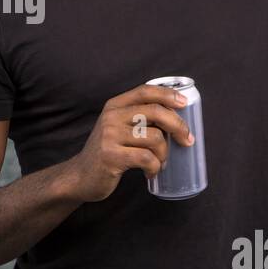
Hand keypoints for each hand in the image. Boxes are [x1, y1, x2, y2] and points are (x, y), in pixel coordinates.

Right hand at [60, 83, 194, 202]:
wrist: (80, 177)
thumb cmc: (108, 153)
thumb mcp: (117, 128)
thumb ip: (137, 118)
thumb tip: (176, 119)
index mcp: (114, 106)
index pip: (145, 91)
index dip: (168, 95)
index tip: (184, 103)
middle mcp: (111, 117)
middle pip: (155, 112)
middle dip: (178, 126)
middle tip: (187, 140)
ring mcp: (110, 136)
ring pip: (155, 138)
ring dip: (164, 154)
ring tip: (159, 163)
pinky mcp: (111, 157)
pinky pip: (146, 159)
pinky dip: (155, 168)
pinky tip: (150, 173)